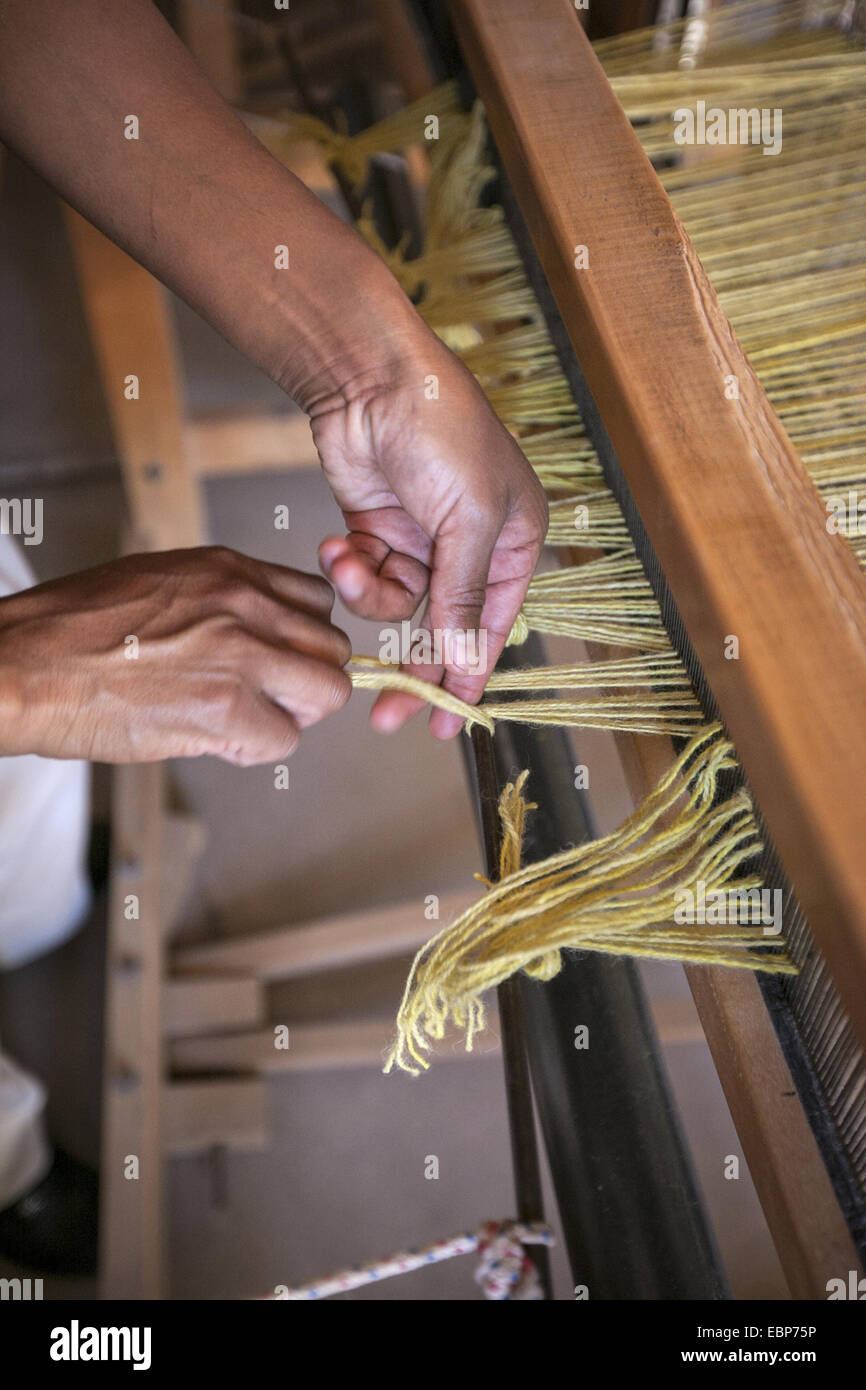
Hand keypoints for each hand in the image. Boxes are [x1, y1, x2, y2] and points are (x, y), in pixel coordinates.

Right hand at [0, 546, 350, 763]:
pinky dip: (256, 750)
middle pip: (332, 647)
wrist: (26, 665)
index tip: (279, 661)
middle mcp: (246, 605)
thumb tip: (253, 636)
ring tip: (245, 722)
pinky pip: (284, 740)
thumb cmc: (72, 630)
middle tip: (266, 700)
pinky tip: (217, 742)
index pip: (317, 600)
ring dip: (292, 715)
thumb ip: (219, 602)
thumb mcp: (158, 582)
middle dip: (306, 681)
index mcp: (229, 571)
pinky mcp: (228, 709)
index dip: (301, 639)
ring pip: (327, 693)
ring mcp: (242, 655)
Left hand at [313, 331, 548, 737]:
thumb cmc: (442, 432)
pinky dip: (347, 569)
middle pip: (443, 629)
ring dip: (369, 595)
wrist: (370, 378)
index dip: (470, 676)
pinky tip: (337, 544)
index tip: (448, 722)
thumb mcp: (468, 520)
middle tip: (387, 715)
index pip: (493, 626)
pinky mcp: (375, 532)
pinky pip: (364, 579)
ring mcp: (420, 541)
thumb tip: (462, 660)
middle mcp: (470, 547)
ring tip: (349, 562)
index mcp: (513, 542)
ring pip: (396, 607)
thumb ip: (463, 595)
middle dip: (414, 667)